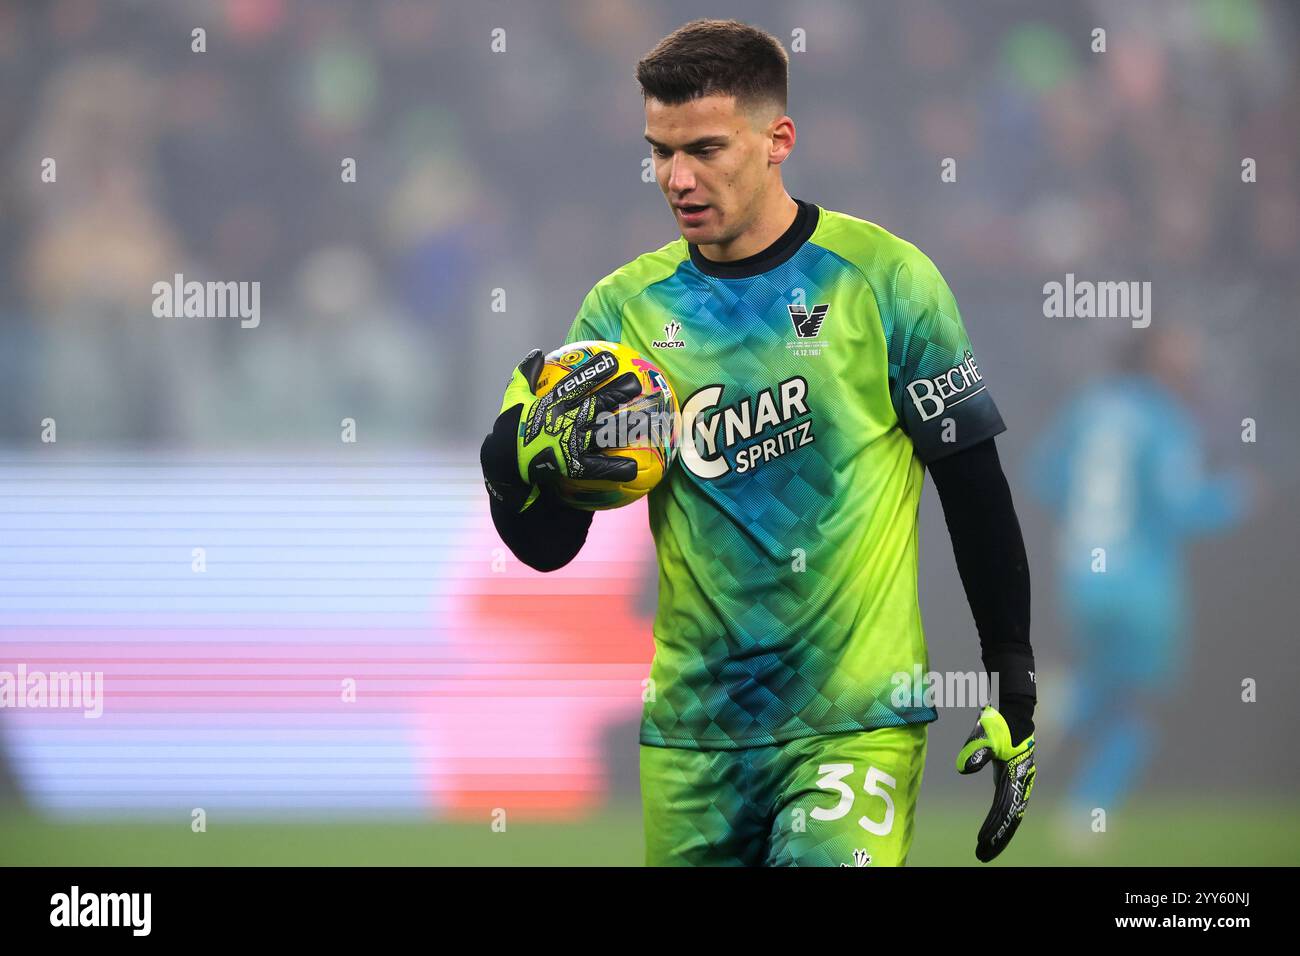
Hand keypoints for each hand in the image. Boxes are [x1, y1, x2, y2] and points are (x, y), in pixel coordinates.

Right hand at [480, 348, 641, 510]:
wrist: (504, 463)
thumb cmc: (511, 427)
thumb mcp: (514, 396)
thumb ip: (526, 373)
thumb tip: (538, 352)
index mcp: (552, 403)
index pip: (576, 382)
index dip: (594, 371)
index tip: (611, 360)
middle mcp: (565, 421)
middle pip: (597, 404)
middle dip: (617, 393)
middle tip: (637, 384)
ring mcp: (570, 444)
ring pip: (603, 434)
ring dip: (624, 428)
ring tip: (646, 423)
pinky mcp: (572, 466)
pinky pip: (598, 467)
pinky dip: (615, 468)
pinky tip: (634, 468)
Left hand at [955, 705, 1035, 861]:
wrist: (1015, 716)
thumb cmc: (998, 725)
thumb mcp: (984, 735)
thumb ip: (975, 752)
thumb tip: (962, 769)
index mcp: (1014, 776)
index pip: (1003, 808)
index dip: (993, 826)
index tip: (981, 840)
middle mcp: (1020, 784)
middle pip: (1010, 819)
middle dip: (997, 838)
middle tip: (982, 855)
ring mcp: (1020, 784)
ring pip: (1012, 817)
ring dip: (1000, 834)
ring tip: (986, 850)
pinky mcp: (1015, 783)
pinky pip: (1009, 808)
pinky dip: (1002, 823)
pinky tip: (994, 832)